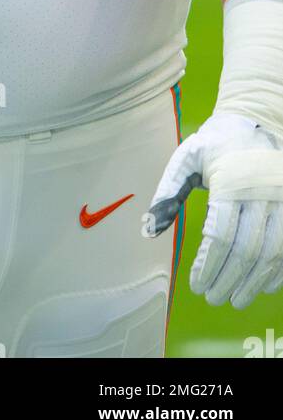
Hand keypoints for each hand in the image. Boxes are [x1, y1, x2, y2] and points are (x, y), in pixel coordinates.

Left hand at [146, 111, 282, 308]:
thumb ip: (168, 191)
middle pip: (247, 250)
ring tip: (236, 299)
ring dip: (254, 282)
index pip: (221, 234)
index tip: (195, 284)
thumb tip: (149, 229)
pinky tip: (264, 285)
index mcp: (230, 182)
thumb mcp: (186, 158)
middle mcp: (261, 194)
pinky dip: (278, 271)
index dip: (208, 265)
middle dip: (228, 280)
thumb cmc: (217, 143)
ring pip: (272, 253)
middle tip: (213, 298)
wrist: (257, 120)